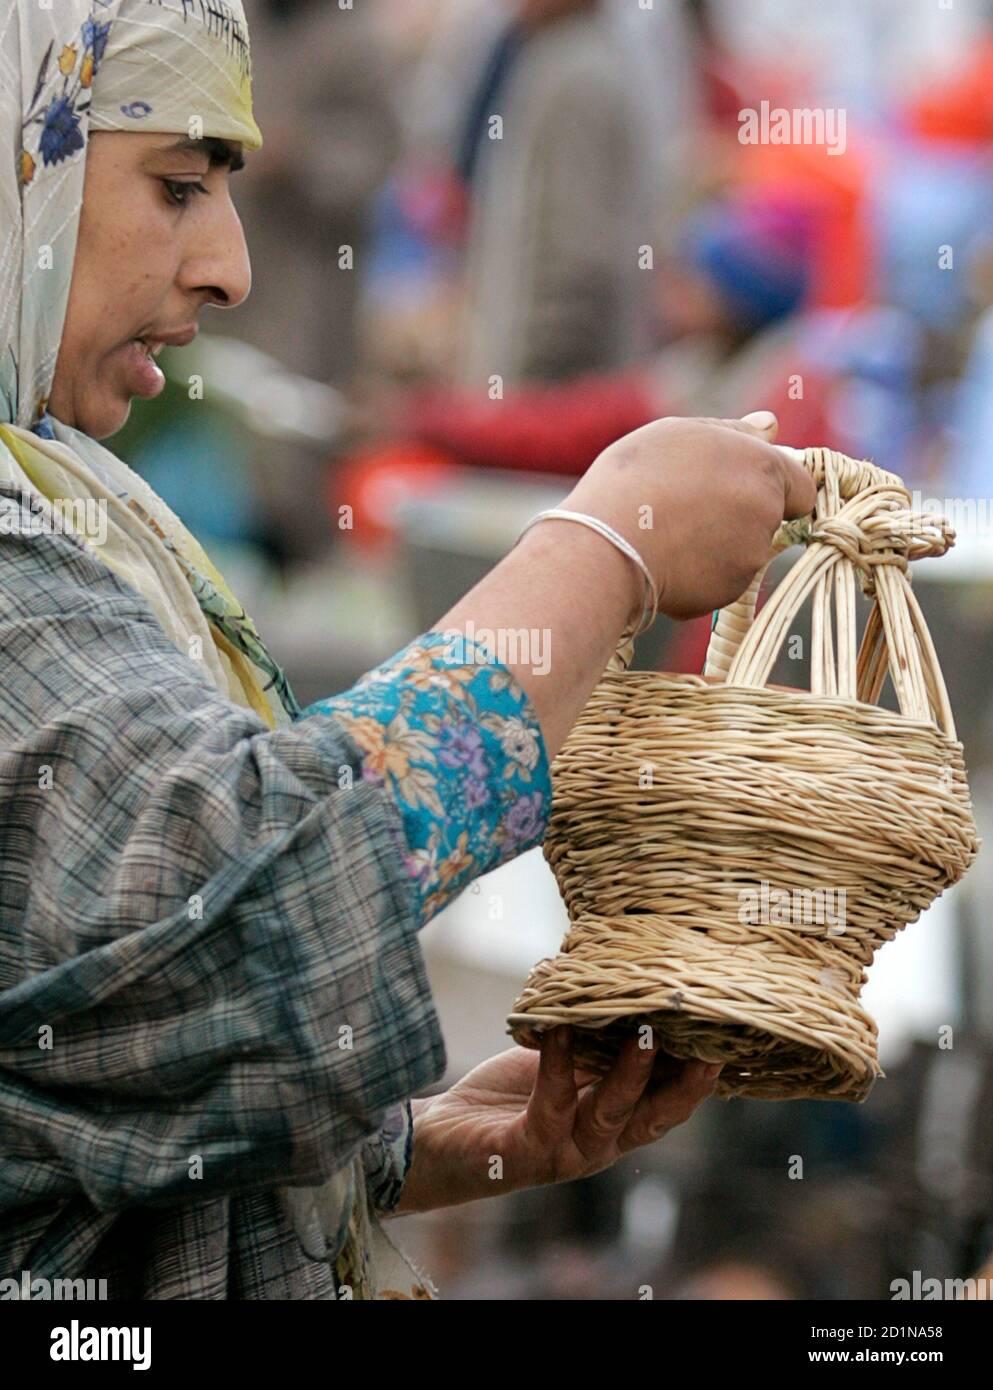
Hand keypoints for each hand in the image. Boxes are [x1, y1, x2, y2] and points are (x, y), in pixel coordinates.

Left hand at [392, 1028, 720, 1214]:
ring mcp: (564, 1153)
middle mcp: (599, 1144)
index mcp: (614, 1123)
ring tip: (647, 1035)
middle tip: (710, 1043)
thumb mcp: (563, 1066)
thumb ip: (597, 1045)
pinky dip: (558, 1064)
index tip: (728, 1034)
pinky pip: (549, 1106)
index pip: (670, 1102)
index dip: (700, 1075)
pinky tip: (561, 1029)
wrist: (440, 1141)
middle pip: (655, 1116)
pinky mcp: (524, 1152)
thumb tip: (631, 985)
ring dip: (632, 1075)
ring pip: (610, 1115)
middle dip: (685, 1083)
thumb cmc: (506, 1096)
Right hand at [565, 411, 816, 620]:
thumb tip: (772, 425)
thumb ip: (734, 432)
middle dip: (740, 516)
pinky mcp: (727, 592)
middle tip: (689, 509)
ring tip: (668, 534)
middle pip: (769, 519)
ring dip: (717, 544)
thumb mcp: (679, 435)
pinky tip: (665, 561)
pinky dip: (699, 574)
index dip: (774, 488)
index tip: (739, 489)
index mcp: (763, 468)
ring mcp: (749, 557)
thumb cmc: (636, 479)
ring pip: (742, 551)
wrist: (607, 545)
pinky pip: (719, 581)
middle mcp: (766, 514)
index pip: (800, 487)